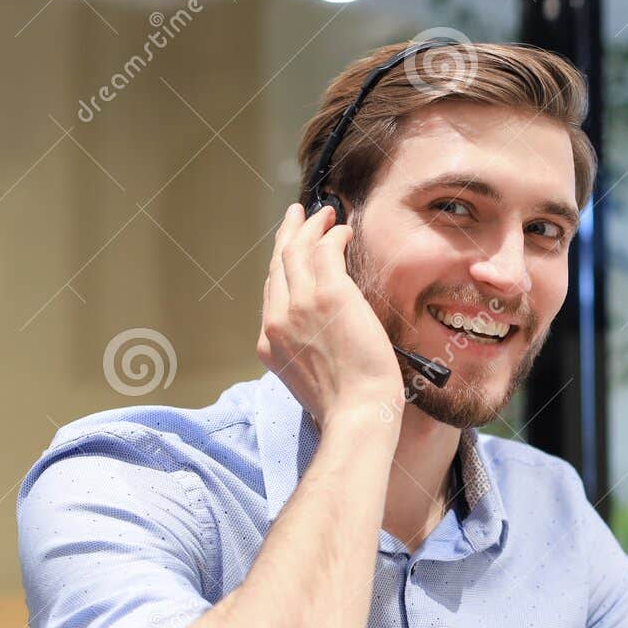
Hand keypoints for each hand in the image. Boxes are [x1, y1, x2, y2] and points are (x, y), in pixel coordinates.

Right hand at [257, 202, 404, 426]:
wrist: (357, 414)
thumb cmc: (347, 407)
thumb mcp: (309, 381)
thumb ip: (304, 353)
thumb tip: (321, 339)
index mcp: (269, 344)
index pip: (271, 293)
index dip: (281, 267)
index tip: (292, 252)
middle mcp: (277, 320)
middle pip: (277, 265)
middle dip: (289, 235)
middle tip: (298, 215)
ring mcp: (300, 305)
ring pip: (297, 251)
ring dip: (311, 227)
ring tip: (324, 213)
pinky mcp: (329, 294)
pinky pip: (325, 250)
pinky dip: (333, 235)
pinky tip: (344, 229)